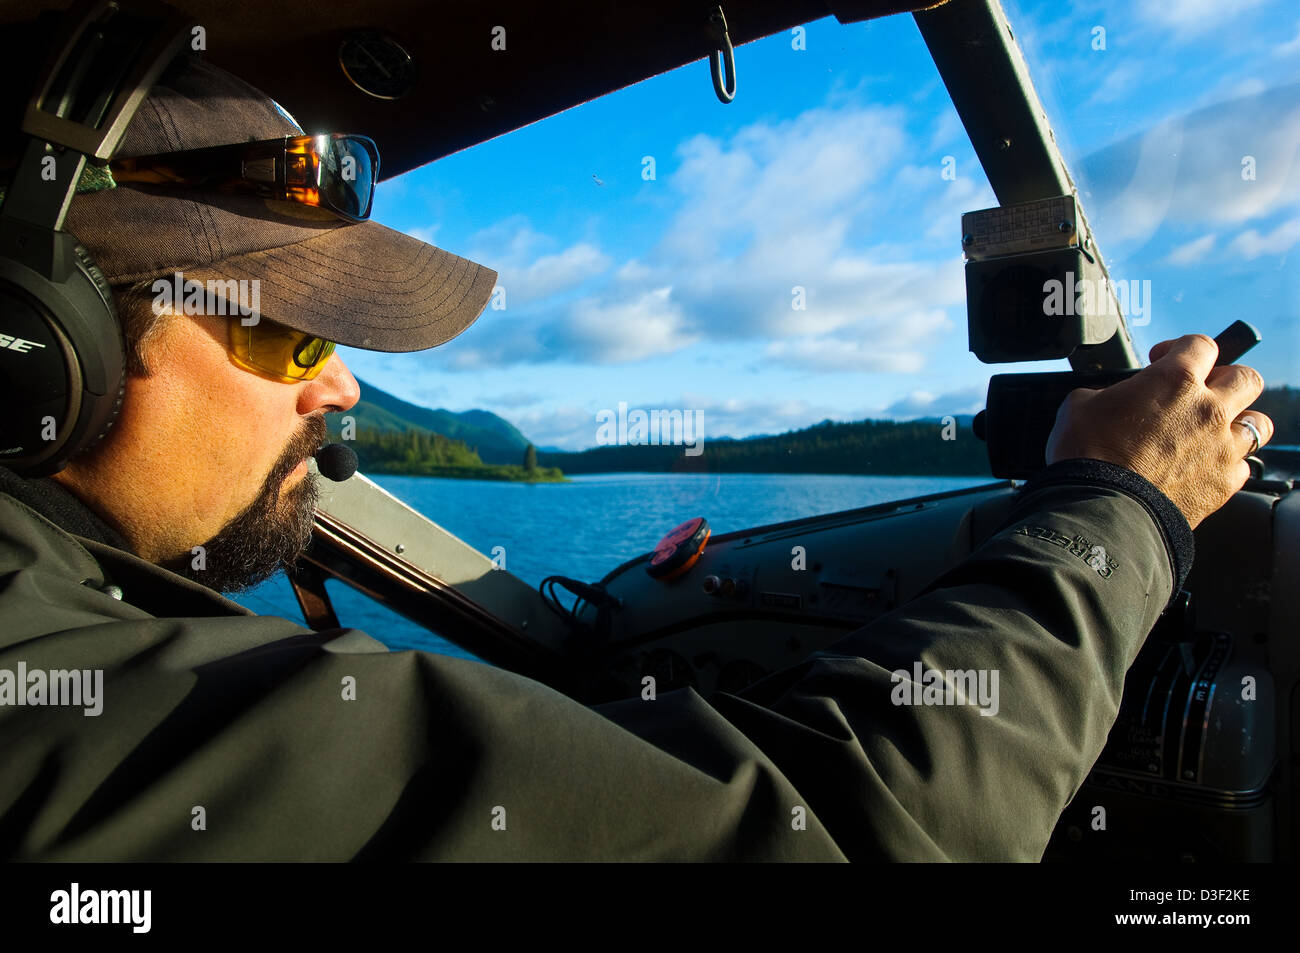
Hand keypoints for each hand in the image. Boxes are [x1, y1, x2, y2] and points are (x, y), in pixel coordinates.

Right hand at [1045, 334, 1273, 528]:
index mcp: (1174, 380)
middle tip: (1200, 392)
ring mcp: (1222, 448)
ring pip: (1257, 423)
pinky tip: (1205, 467)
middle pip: (1246, 378)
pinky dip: (1228, 464)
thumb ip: (1106, 393)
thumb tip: (1109, 399)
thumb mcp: (1078, 405)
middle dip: (1224, 380)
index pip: (1200, 344)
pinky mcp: (1224, 484)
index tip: (1163, 359)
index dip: (1180, 348)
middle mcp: (1208, 409)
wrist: (1100, 511)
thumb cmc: (1087, 457)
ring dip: (1238, 422)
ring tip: (1214, 430)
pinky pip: (1243, 466)